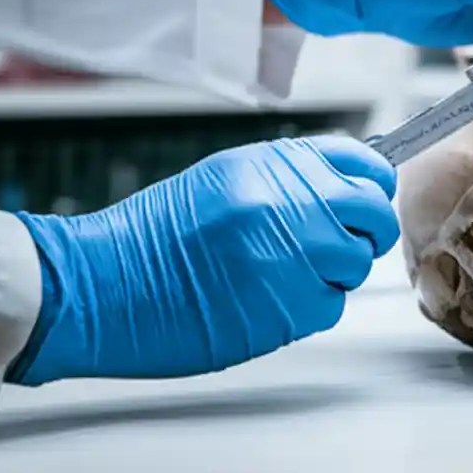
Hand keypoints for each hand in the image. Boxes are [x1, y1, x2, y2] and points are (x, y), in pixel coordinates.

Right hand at [6, 135, 398, 384]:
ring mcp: (292, 254)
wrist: (99, 285)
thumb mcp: (225, 180)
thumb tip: (345, 186)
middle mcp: (290, 202)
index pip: (362, 162)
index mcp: (273, 164)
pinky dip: (307, 310)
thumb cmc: (154, 237)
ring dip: (332, 275)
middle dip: (365, 232)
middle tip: (341, 245)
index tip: (369, 196)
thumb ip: (288, 179)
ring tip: (282, 275)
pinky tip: (266, 301)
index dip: (372, 184)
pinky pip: (329, 307)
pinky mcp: (286, 307)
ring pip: (354, 265)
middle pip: (373, 213)